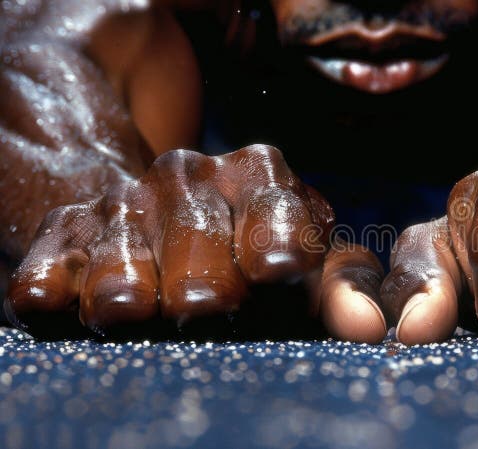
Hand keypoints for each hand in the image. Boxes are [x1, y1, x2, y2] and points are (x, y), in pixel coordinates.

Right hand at [5, 145, 386, 342]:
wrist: (165, 213)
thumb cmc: (252, 247)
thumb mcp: (308, 253)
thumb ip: (341, 287)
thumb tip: (366, 331)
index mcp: (259, 175)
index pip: (275, 212)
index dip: (275, 243)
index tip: (279, 270)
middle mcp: (187, 177)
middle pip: (196, 241)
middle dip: (203, 277)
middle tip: (206, 306)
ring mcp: (122, 202)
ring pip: (122, 256)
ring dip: (128, 285)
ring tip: (132, 308)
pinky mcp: (64, 232)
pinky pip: (51, 266)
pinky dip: (57, 285)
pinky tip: (60, 299)